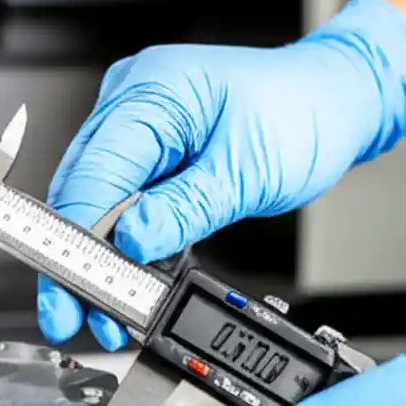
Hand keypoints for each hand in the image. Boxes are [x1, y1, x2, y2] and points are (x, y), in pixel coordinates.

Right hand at [36, 0, 405, 348]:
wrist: (335, 99)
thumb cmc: (304, 114)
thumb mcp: (246, 173)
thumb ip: (183, 210)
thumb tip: (132, 244)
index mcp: (153, 90)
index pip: (95, 171)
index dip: (78, 238)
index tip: (73, 290)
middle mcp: (134, 98)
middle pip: (82, 186)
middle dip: (75, 258)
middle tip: (70, 314)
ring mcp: (137, 119)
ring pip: (94, 196)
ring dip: (97, 255)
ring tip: (103, 309)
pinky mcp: (150, 144)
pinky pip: (120, 194)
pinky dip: (121, 238)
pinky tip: (123, 276)